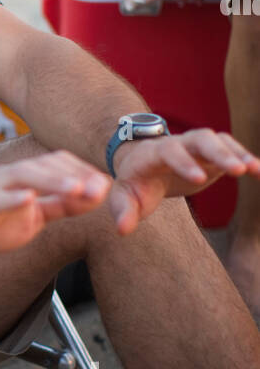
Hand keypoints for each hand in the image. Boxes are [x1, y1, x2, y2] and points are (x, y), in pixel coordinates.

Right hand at [0, 150, 110, 259]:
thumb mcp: (34, 217)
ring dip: (52, 181)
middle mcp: (10, 176)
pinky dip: (12, 198)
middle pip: (45, 166)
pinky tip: (28, 200)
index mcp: (25, 176)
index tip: (108, 184)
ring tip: (77, 189)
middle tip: (101, 187)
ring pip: (24, 177)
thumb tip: (95, 196)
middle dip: (75, 175)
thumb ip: (61, 206)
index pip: (58, 164)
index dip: (83, 172)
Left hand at [110, 129, 259, 233]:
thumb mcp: (124, 197)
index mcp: (153, 153)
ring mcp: (195, 146)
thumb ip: (122, 211)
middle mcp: (177, 143)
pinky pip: (230, 148)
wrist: (144, 167)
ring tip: (254, 170)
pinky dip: (245, 157)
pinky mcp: (210, 153)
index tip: (199, 179)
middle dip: (218, 153)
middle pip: (200, 138)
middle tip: (238, 170)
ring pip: (217, 140)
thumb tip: (122, 230)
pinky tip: (258, 171)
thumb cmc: (134, 184)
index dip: (184, 163)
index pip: (169, 152)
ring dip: (237, 153)